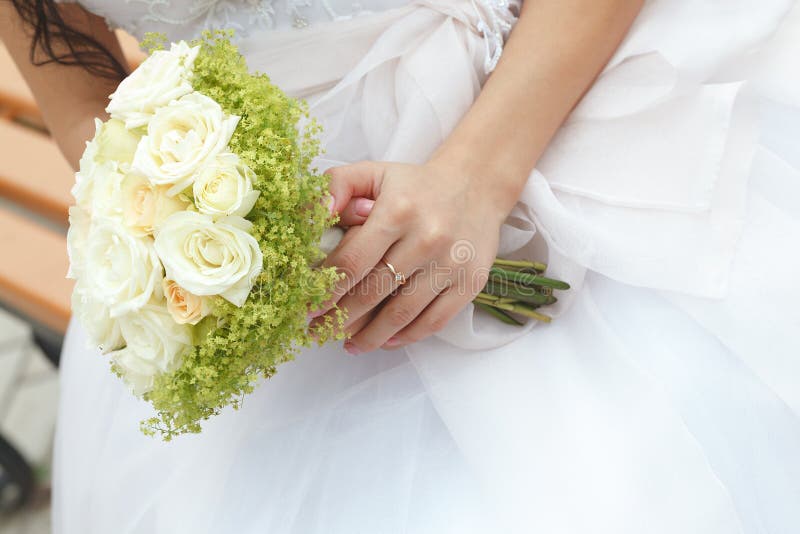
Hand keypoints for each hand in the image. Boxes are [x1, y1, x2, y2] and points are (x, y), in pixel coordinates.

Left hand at [310, 159, 520, 352]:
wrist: (478, 184)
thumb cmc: (416, 184)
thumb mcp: (374, 172)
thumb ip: (337, 185)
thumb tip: (311, 213)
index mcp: (398, 210)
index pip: (353, 261)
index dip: (327, 291)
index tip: (309, 308)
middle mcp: (427, 238)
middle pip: (373, 292)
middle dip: (340, 318)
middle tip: (319, 332)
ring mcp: (451, 264)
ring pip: (402, 314)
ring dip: (370, 336)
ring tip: (349, 345)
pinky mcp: (470, 283)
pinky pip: (434, 321)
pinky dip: (406, 337)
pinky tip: (386, 341)